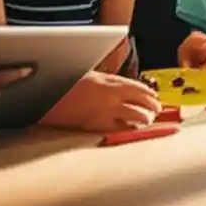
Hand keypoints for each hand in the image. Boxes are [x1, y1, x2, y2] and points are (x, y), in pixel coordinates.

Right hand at [39, 72, 160, 132]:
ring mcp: (107, 112)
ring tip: (147, 120)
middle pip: (142, 102)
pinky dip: (129, 128)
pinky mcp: (99, 126)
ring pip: (136, 117)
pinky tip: (132, 128)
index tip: (154, 96)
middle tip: (156, 110)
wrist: (49, 97)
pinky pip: (120, 128)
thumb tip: (121, 88)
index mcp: (111, 81)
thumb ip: (108, 82)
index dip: (149, 93)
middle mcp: (113, 96)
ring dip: (145, 118)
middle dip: (152, 107)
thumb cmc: (67, 84)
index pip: (139, 88)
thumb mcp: (91, 76)